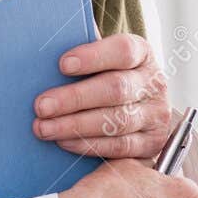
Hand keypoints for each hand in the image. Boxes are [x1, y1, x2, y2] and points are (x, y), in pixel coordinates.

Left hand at [33, 33, 175, 159]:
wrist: (136, 107)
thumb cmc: (103, 76)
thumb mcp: (96, 59)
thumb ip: (78, 54)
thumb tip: (42, 55)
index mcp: (141, 54)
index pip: (123, 51)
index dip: (93, 57)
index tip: (62, 65)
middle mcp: (153, 83)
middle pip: (116, 89)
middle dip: (74, 98)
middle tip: (41, 106)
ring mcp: (155, 114)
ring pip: (117, 121)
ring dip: (75, 126)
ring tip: (44, 128)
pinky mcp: (152, 142)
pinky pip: (120, 146)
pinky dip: (88, 145)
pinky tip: (63, 141)